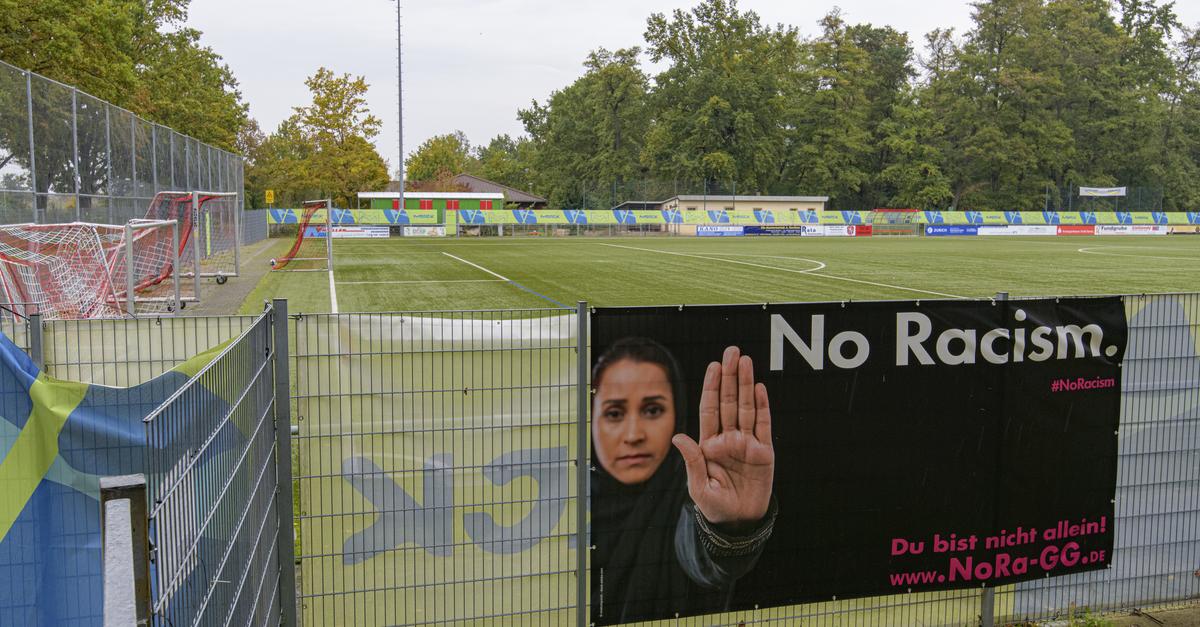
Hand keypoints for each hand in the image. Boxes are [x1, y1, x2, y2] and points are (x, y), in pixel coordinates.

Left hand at [672, 346, 774, 525]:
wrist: (739, 523)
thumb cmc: (715, 507)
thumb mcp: (699, 487)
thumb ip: (692, 461)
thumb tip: (678, 437)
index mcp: (709, 444)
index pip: (710, 409)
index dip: (711, 388)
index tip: (713, 366)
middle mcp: (728, 438)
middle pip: (729, 402)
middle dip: (730, 376)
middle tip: (732, 351)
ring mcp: (747, 443)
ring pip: (746, 407)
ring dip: (746, 384)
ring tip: (746, 361)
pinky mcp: (764, 452)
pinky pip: (763, 425)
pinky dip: (762, 406)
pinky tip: (759, 388)